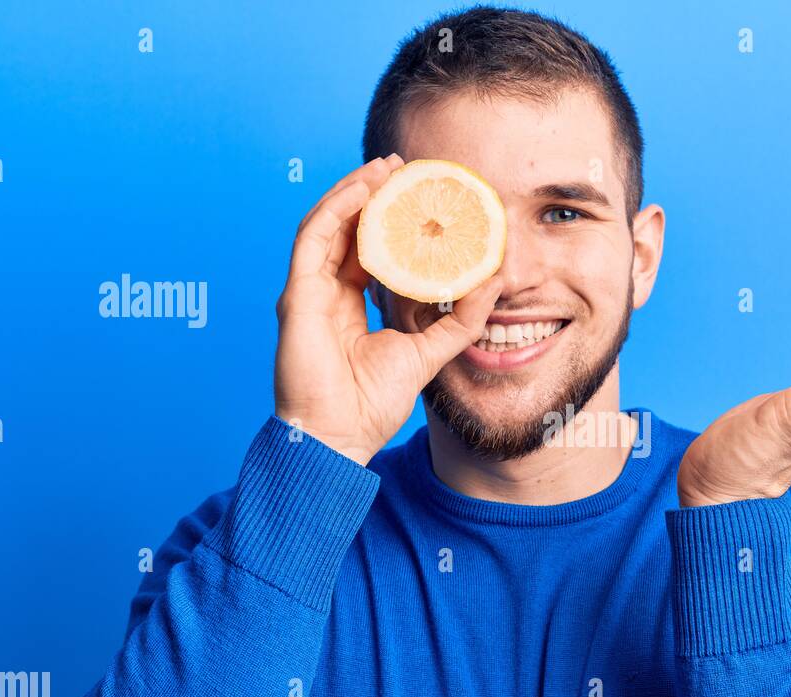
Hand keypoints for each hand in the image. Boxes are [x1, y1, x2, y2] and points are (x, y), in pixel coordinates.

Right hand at [273, 153, 502, 464]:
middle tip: (404, 168)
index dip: (391, 219)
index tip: (421, 194)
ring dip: (354, 191)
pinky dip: (336, 208)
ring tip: (385, 168)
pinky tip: (362, 189)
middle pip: (347, 229)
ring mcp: (308, 291)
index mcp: (351, 304)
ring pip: (328, 224)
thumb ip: (459, 319)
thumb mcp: (429, 352)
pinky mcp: (297, 294)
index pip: (369, 248)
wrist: (339, 435)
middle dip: (373, 194)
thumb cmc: (371, 404)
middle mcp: (326, 292)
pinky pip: (313, 237)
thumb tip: (493, 281)